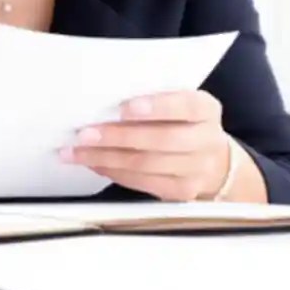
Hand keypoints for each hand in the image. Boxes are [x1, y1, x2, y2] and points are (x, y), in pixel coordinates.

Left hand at [62, 90, 233, 201]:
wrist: (212, 160)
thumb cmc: (183, 123)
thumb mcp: (178, 102)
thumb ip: (152, 98)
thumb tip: (104, 99)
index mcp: (205, 109)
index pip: (186, 106)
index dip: (156, 107)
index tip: (124, 108)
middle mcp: (206, 140)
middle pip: (161, 140)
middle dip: (118, 136)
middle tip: (85, 133)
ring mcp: (196, 170)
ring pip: (146, 164)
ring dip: (105, 157)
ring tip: (77, 151)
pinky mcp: (181, 191)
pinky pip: (141, 182)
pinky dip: (113, 172)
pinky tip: (93, 163)